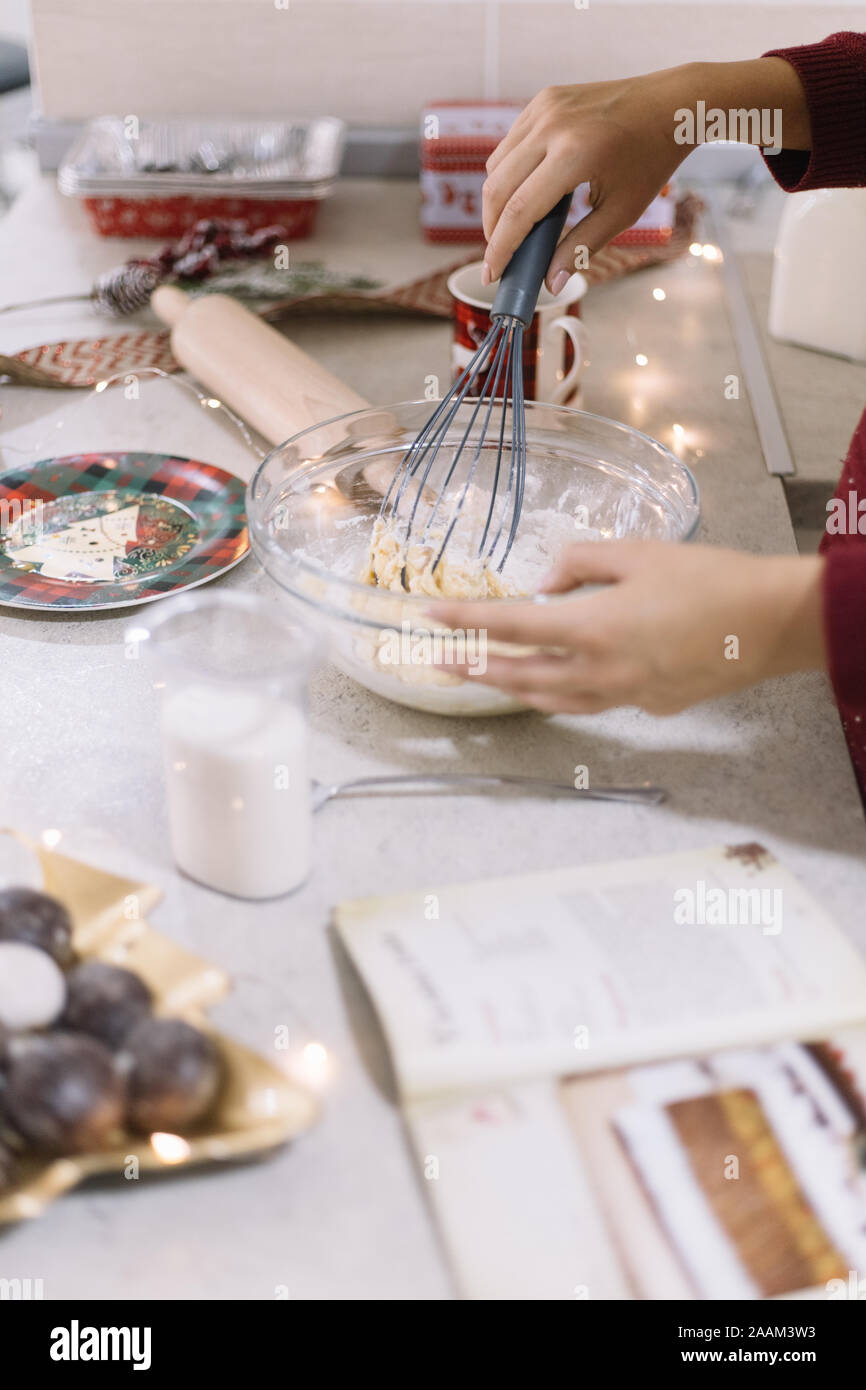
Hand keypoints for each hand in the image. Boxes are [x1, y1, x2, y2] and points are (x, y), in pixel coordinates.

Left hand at [428, 541, 825, 715]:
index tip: (430, 617)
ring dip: (511, 688)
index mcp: (592, 627)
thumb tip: (544, 582)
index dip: (466, 621)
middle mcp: (599, 671)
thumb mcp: (637, 552)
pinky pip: (589, 703)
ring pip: (550, 700)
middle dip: (475, 667)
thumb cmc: (710, 579)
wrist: (770, 623)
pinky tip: (552, 683)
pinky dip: (560, 693)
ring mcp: (623, 695)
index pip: (510, 625)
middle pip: (520, 676)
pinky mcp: (646, 705)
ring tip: (484, 675)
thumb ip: (579, 563)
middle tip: (440, 660)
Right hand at [481, 57, 810, 290]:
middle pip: (498, 188)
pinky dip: (509, 173)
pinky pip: (510, 144)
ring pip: (496, 165)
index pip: (520, 210)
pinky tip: (525, 192)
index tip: (492, 275)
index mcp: (574, 155)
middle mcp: (552, 126)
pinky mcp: (544, 99)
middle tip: (499, 256)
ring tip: (513, 228)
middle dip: (492, 228)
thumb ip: (580, 248)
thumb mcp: (621, 212)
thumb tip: (550, 283)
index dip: (501, 248)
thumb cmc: (651, 160)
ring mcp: (545, 108)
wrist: (671, 104)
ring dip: (498, 201)